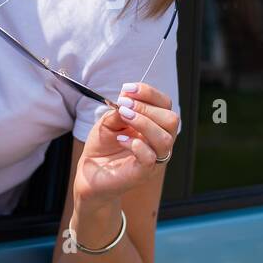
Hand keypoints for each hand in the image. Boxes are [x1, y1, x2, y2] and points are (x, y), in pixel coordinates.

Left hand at [74, 83, 178, 203]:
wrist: (90, 172)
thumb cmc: (103, 146)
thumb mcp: (109, 121)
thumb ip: (120, 110)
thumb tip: (127, 99)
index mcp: (154, 124)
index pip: (165, 104)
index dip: (149, 93)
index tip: (127, 89)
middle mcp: (159, 141)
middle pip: (172, 119)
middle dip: (147, 108)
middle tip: (124, 106)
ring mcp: (154, 158)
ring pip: (165, 138)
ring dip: (143, 123)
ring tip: (123, 117)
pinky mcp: (143, 173)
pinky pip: (151, 158)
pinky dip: (137, 145)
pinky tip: (121, 140)